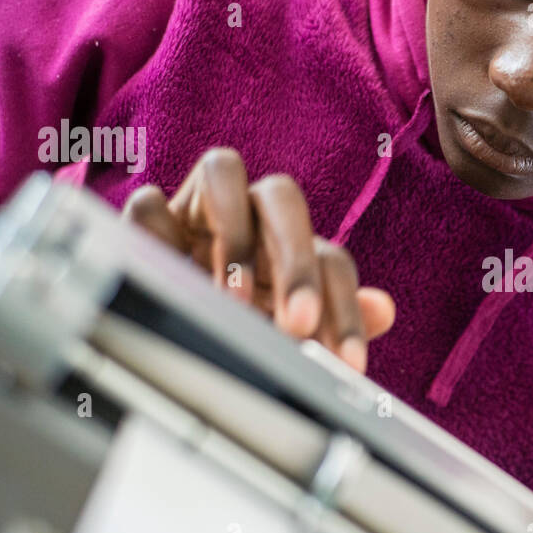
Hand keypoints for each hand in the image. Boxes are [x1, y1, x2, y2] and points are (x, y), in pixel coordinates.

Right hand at [121, 147, 393, 371]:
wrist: (168, 316)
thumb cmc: (239, 318)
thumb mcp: (286, 329)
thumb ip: (334, 317)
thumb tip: (384, 310)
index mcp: (293, 242)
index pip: (330, 260)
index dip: (345, 308)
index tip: (347, 364)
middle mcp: (250, 212)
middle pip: (282, 199)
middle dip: (295, 262)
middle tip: (299, 323)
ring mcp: (197, 206)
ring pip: (221, 168)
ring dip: (232, 232)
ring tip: (232, 299)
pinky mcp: (148, 216)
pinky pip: (148, 202)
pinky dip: (160, 234)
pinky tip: (172, 283)